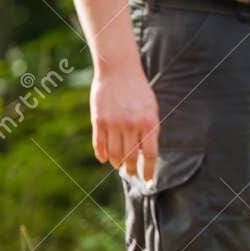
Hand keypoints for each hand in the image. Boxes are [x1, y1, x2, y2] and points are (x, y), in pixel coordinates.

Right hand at [90, 60, 159, 181]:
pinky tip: (105, 159)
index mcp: (148, 122)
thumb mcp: (151, 108)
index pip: (150, 155)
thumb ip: (149, 130)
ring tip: (119, 165)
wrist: (119, 69)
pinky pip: (99, 145)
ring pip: (114, 154)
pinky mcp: (98, 120)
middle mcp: (131, 125)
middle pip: (131, 157)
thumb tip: (145, 154)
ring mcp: (113, 123)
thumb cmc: (138, 90)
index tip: (149, 180)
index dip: (150, 171)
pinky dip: (102, 155)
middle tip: (131, 173)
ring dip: (117, 163)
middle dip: (131, 169)